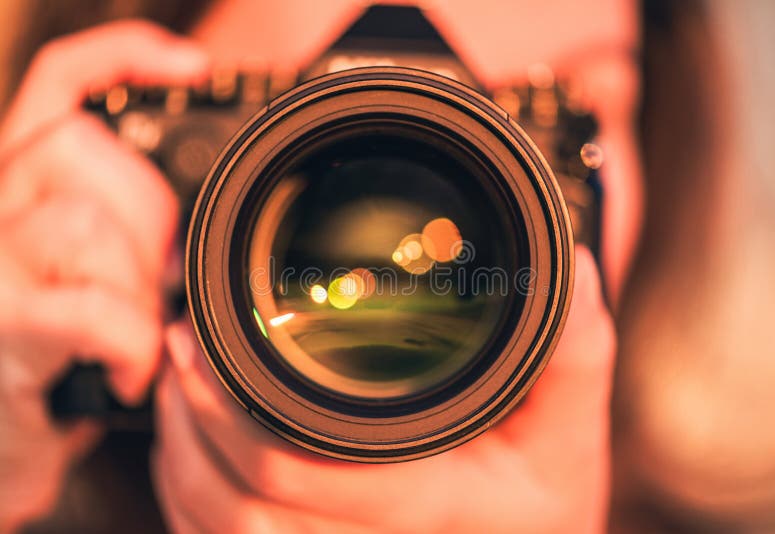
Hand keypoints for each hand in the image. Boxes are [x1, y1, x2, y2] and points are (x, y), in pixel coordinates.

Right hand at [0, 21, 207, 531]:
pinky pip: (92, 308)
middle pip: (82, 151)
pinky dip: (128, 343)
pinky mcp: (1, 326)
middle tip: (147, 286)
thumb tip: (182, 224)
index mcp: (13, 186)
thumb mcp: (80, 274)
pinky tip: (125, 368)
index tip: (189, 63)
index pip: (55, 86)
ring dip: (133, 291)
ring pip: (86, 226)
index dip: (120, 58)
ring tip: (128, 339)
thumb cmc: (51, 359)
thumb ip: (112, 226)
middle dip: (144, 218)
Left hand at [155, 246, 614, 532]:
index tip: (205, 342)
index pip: (302, 472)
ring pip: (221, 533)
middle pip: (238, 510)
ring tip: (177, 392)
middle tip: (180, 354)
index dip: (232, 408)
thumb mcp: (569, 430)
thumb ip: (570, 351)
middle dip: (192, 423)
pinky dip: (192, 499)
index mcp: (428, 511)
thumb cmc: (540, 499)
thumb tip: (559, 263)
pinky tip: (191, 450)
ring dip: (183, 458)